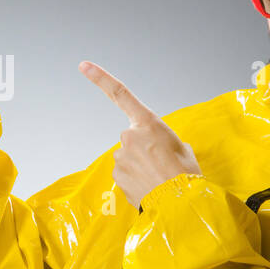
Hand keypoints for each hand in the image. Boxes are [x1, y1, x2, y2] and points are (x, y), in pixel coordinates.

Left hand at [80, 60, 200, 208]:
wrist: (180, 202)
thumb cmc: (185, 174)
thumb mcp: (181, 147)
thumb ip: (162, 140)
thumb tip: (156, 150)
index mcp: (148, 122)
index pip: (120, 94)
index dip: (100, 78)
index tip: (83, 65)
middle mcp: (129, 136)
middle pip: (132, 139)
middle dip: (143, 150)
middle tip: (162, 164)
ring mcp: (120, 157)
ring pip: (128, 159)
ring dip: (141, 167)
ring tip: (159, 177)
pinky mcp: (116, 176)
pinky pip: (126, 175)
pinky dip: (136, 180)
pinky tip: (150, 186)